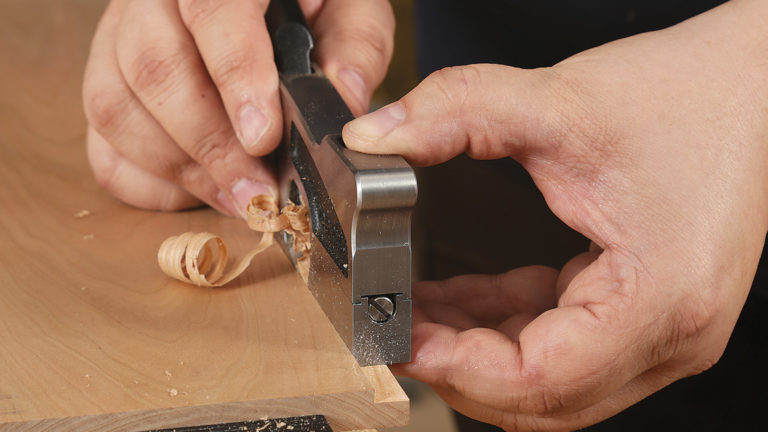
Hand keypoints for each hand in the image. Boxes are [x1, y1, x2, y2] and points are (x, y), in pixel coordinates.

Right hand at [82, 0, 392, 215]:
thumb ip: (355, 47)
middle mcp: (152, 1)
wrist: (265, 5)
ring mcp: (118, 41)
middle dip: (211, 146)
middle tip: (258, 190)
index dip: (235, 76)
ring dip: (181, 169)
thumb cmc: (307, 3)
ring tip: (238, 196)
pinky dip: (149, 183)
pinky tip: (200, 190)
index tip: (262, 136)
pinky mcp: (108, 86)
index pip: (213, 11)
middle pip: (155, 69)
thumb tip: (344, 100)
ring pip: (117, 109)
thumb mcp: (348, 8)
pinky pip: (104, 146)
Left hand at [343, 0, 767, 428]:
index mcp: (658, 298)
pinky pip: (561, 345)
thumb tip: (374, 139)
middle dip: (458, 368)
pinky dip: (506, 328)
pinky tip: (462, 298)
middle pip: (542, 398)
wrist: (753, 83)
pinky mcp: (647, 311)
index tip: (400, 337)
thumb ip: (456, 114)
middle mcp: (670, 335)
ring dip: (477, 352)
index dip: (458, 368)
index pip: (541, 379)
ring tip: (416, 309)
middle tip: (396, 327)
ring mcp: (662, 331)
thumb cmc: (685, 95)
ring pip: (548, 381)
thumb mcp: (559, 101)